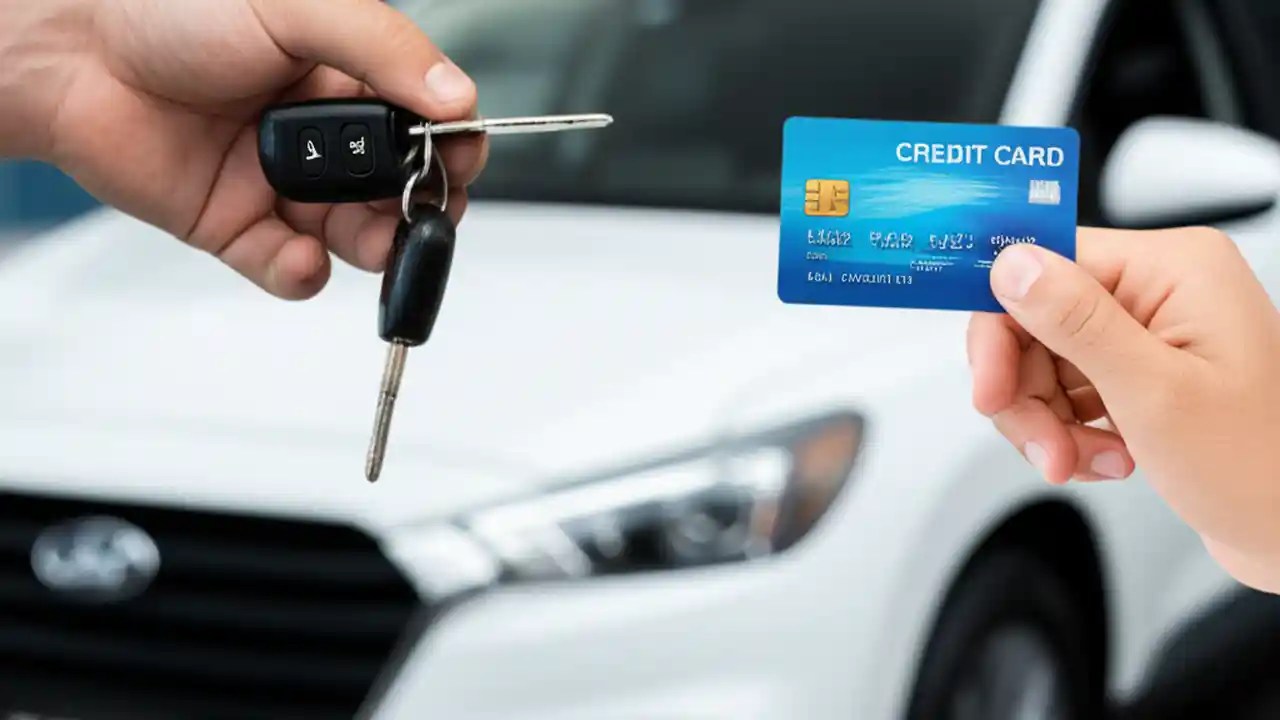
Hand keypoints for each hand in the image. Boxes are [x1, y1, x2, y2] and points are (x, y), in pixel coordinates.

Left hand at [0, 0, 486, 298]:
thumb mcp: (297, 8)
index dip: (452, 147)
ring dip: (376, 248)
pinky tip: (297, 258)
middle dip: (420, 208)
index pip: (425, 123)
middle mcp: (321, 134)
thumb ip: (383, 50)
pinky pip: (289, 269)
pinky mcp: (239, 228)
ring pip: (357, 238)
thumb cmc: (169, 11)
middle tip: (416, 209)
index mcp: (345, 76)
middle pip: (401, 190)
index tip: (460, 160)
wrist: (72, 56)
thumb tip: (457, 97)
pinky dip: (301, 275)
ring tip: (369, 241)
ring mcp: (283, 185)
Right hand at [968, 227, 1279, 591]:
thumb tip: (1011, 264)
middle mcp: (1159, 288)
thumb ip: (1077, 322)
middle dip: (1026, 392)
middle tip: (1042, 447)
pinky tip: (1105, 460)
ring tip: (1083, 462)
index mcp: (1172, 268)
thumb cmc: (1259, 468)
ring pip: (1043, 361)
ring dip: (1047, 421)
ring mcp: (1149, 329)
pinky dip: (1069, 431)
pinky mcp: (1141, 369)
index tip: (987, 386)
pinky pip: (1067, 388)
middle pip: (1035, 320)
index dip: (1002, 326)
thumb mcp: (1155, 394)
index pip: (1044, 266)